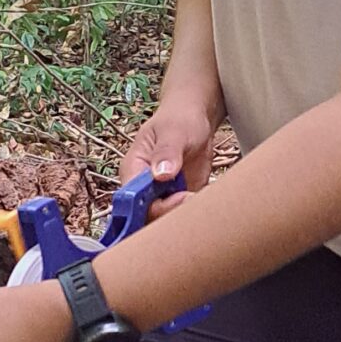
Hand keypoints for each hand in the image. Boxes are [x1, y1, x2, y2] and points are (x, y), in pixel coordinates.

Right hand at [119, 86, 220, 215]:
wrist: (195, 121)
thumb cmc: (179, 120)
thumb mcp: (173, 130)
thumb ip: (166, 151)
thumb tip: (160, 174)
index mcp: (133, 170)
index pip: (133, 201)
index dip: (154, 206)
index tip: (179, 197)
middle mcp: (144, 189)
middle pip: (148, 217)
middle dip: (172, 214)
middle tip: (194, 198)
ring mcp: (162, 197)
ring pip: (166, 222)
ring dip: (186, 216)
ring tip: (202, 197)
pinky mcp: (180, 201)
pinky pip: (184, 217)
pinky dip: (197, 214)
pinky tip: (207, 201)